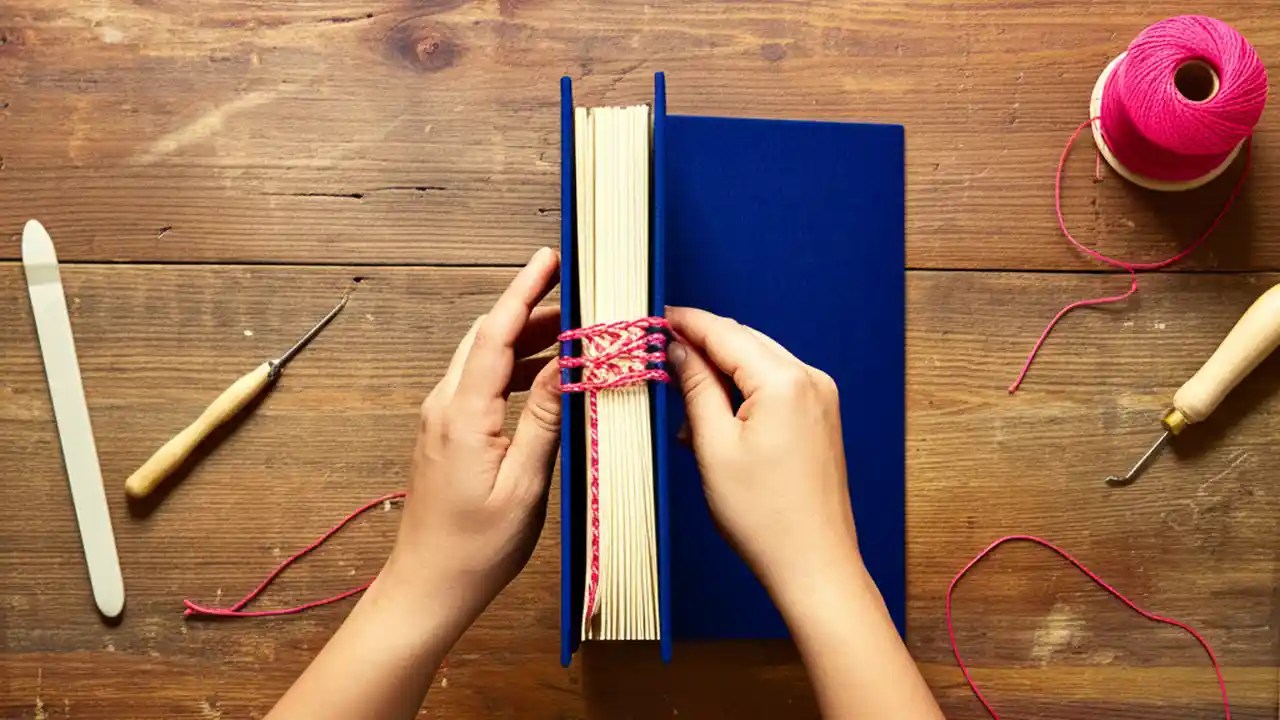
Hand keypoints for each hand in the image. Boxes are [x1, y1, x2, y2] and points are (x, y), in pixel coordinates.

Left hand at [382, 248, 561, 620]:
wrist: (427, 586)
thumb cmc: (476, 548)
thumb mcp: (524, 484)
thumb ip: (546, 418)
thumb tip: (568, 363)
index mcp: (463, 415)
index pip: (494, 333)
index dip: (523, 290)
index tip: (550, 258)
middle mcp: (444, 407)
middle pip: (487, 337)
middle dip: (530, 308)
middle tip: (577, 296)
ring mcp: (441, 419)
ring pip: (482, 358)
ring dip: (524, 340)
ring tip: (571, 334)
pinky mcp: (445, 434)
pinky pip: (479, 384)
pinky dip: (513, 368)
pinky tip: (544, 377)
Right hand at [666, 306, 859, 607]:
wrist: (814, 564)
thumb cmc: (763, 515)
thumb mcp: (714, 446)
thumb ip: (696, 388)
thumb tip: (680, 350)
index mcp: (784, 381)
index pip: (726, 333)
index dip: (687, 322)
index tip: (657, 316)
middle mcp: (810, 379)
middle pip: (745, 342)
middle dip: (703, 347)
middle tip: (661, 355)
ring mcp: (821, 398)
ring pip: (759, 364)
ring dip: (721, 375)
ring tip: (686, 410)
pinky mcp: (821, 418)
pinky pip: (775, 388)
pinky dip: (744, 394)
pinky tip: (716, 422)